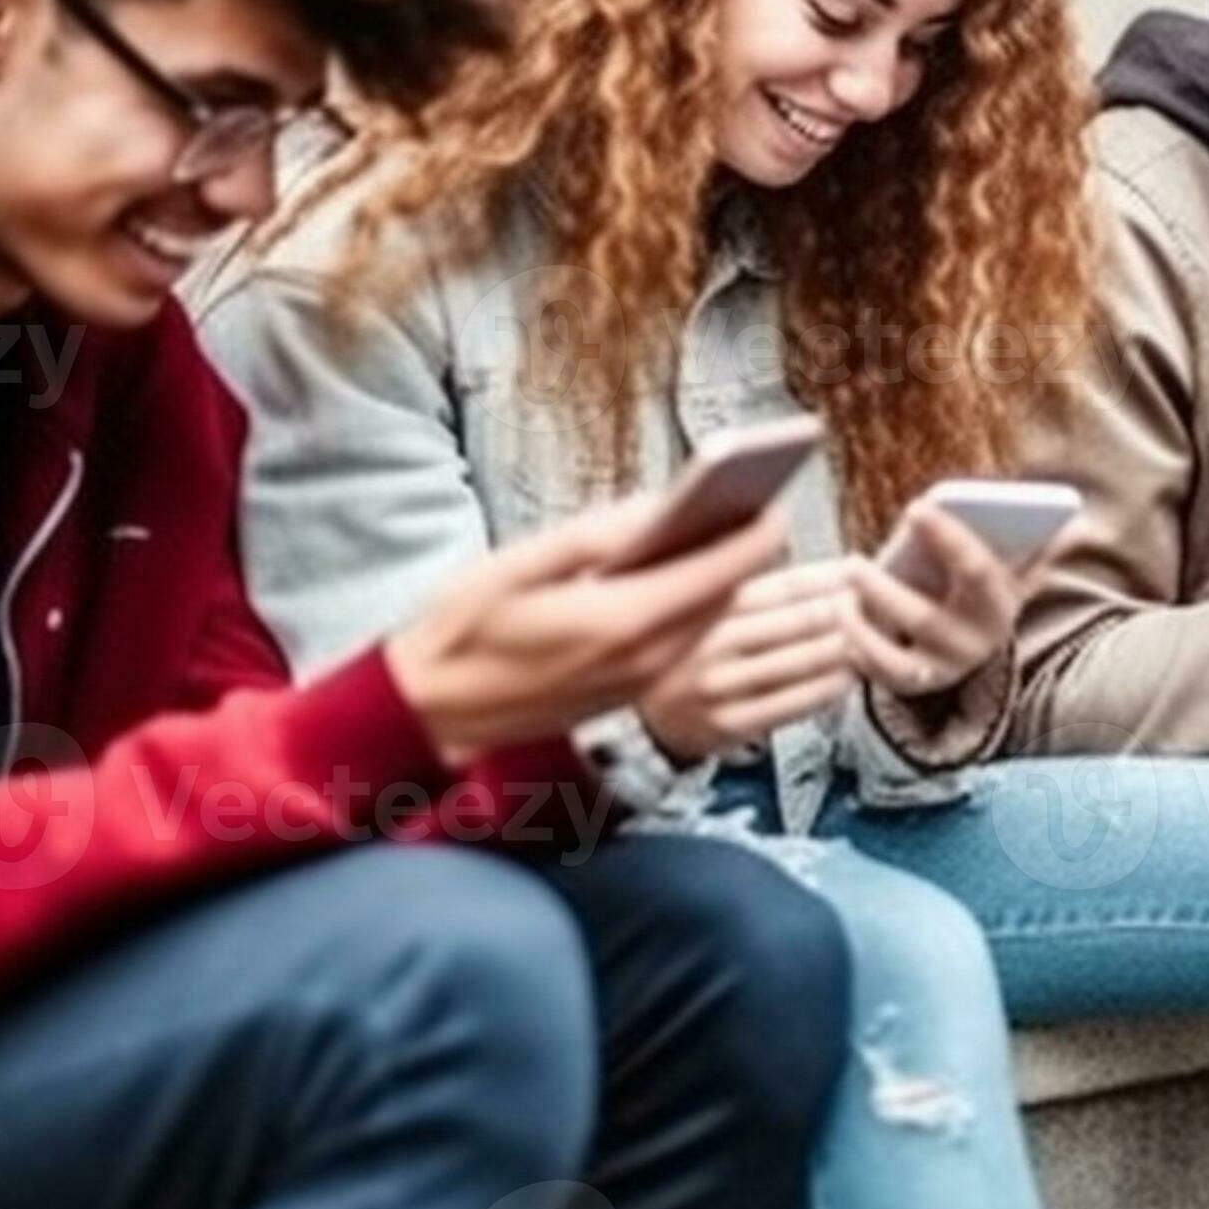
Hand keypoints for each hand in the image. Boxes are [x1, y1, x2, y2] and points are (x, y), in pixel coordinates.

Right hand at [385, 497, 789, 763]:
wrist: (434, 710)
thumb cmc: (466, 629)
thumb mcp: (522, 563)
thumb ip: (599, 534)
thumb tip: (660, 507)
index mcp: (623, 620)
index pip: (722, 571)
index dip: (758, 532)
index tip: (774, 497)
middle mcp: (646, 660)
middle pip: (726, 596)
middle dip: (744, 549)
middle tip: (751, 500)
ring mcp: (642, 683)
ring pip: (710, 620)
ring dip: (723, 578)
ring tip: (723, 528)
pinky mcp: (632, 694)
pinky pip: (685, 642)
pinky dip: (696, 606)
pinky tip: (681, 574)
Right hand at [634, 559, 859, 760]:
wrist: (631, 720)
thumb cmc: (674, 650)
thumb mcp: (685, 601)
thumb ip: (730, 575)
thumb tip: (783, 537)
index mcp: (700, 602)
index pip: (779, 583)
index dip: (827, 575)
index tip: (858, 567)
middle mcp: (709, 643)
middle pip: (799, 620)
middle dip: (847, 607)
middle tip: (879, 598)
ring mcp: (720, 686)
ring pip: (803, 660)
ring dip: (848, 645)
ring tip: (876, 633)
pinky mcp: (729, 725)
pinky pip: (795, 703)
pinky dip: (830, 686)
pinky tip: (850, 674)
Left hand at [843, 504, 1040, 699]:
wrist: (975, 644)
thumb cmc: (984, 591)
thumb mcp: (1015, 572)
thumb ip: (1041, 547)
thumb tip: (1082, 523)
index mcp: (1000, 607)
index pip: (977, 569)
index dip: (949, 536)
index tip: (917, 506)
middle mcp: (973, 645)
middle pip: (924, 619)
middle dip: (885, 590)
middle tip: (852, 562)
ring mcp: (940, 670)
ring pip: (895, 659)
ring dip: (861, 628)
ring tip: (839, 595)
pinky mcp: (911, 686)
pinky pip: (877, 676)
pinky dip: (857, 650)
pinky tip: (842, 621)